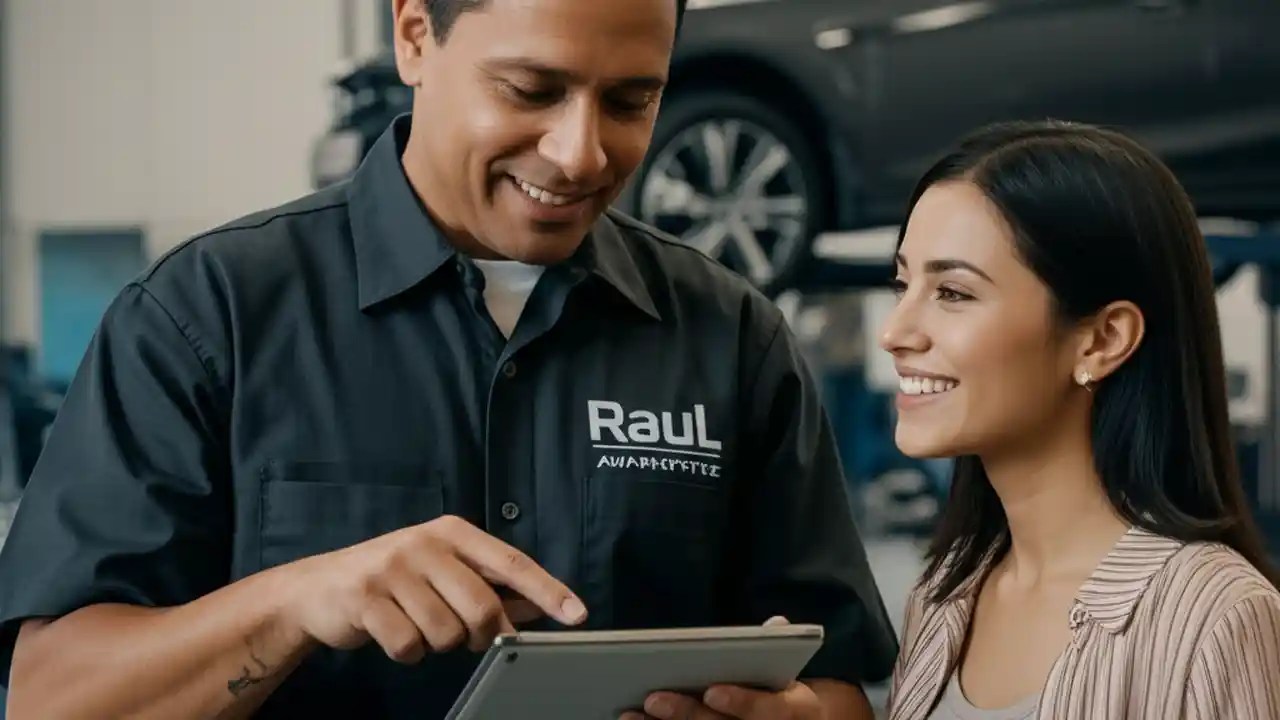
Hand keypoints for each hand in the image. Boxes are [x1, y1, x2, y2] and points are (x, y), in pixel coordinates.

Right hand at [281, 515, 587, 661]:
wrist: (319, 589)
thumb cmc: (393, 580)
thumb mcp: (443, 571)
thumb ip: (490, 585)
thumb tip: (538, 606)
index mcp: (451, 532)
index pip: (512, 561)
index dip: (547, 590)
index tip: (576, 614)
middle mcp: (425, 544)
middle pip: (482, 608)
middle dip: (480, 635)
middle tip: (465, 636)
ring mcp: (393, 569)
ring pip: (446, 633)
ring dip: (438, 644)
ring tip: (417, 626)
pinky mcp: (366, 598)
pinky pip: (409, 647)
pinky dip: (407, 653)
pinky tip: (392, 634)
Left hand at [620, 616, 823, 719]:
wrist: (796, 719)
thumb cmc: (780, 684)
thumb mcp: (787, 664)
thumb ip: (776, 645)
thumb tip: (776, 624)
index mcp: (791, 710)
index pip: (769, 710)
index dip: (742, 703)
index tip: (712, 692)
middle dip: (687, 715)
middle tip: (653, 699)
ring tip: (629, 714)